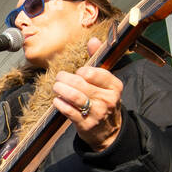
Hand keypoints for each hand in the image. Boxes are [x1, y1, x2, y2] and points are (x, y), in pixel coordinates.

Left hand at [51, 36, 124, 150]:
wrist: (109, 131)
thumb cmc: (104, 101)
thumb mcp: (106, 82)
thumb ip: (99, 60)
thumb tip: (93, 39)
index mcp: (114, 86)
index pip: (94, 73)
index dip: (81, 71)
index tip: (78, 73)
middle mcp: (107, 99)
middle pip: (80, 83)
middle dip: (65, 78)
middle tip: (59, 78)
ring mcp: (97, 113)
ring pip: (74, 96)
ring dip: (61, 89)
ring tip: (56, 87)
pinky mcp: (86, 124)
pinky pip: (68, 111)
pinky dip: (60, 103)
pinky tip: (57, 100)